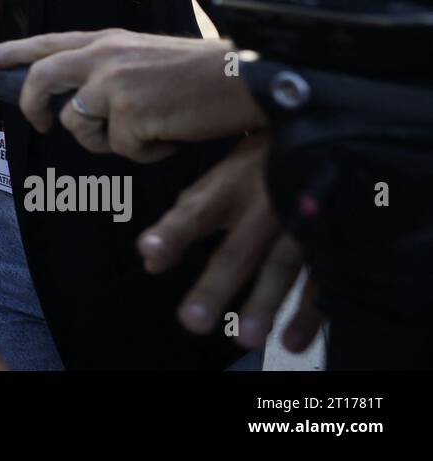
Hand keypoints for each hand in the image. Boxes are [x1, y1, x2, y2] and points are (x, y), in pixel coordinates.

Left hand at [0, 30, 268, 162]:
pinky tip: (171, 136)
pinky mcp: (129, 113)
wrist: (248, 79)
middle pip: (41, 80)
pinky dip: (147, 154)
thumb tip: (80, 101)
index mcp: (109, 42)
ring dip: (112, 142)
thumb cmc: (206, 75)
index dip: (14, 51)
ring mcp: (113, 84)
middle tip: (41, 126)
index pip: (49, 43)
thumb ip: (111, 71)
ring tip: (151, 130)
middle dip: (32, 107)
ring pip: (80, 128)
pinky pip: (121, 150)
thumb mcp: (148, 58)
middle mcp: (103, 57)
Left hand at [136, 132, 322, 350]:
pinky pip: (321, 279)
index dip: (173, 233)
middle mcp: (262, 208)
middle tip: (193, 321)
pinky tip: (292, 341)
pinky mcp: (331, 240)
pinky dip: (309, 314)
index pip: (195, 213)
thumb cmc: (256, 168)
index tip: (150, 253)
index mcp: (230, 190)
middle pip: (237, 250)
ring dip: (264, 303)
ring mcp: (299, 225)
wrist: (322, 136)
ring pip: (282, 267)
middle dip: (216, 285)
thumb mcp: (217, 185)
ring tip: (246, 337)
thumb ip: (182, 223)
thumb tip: (148, 261)